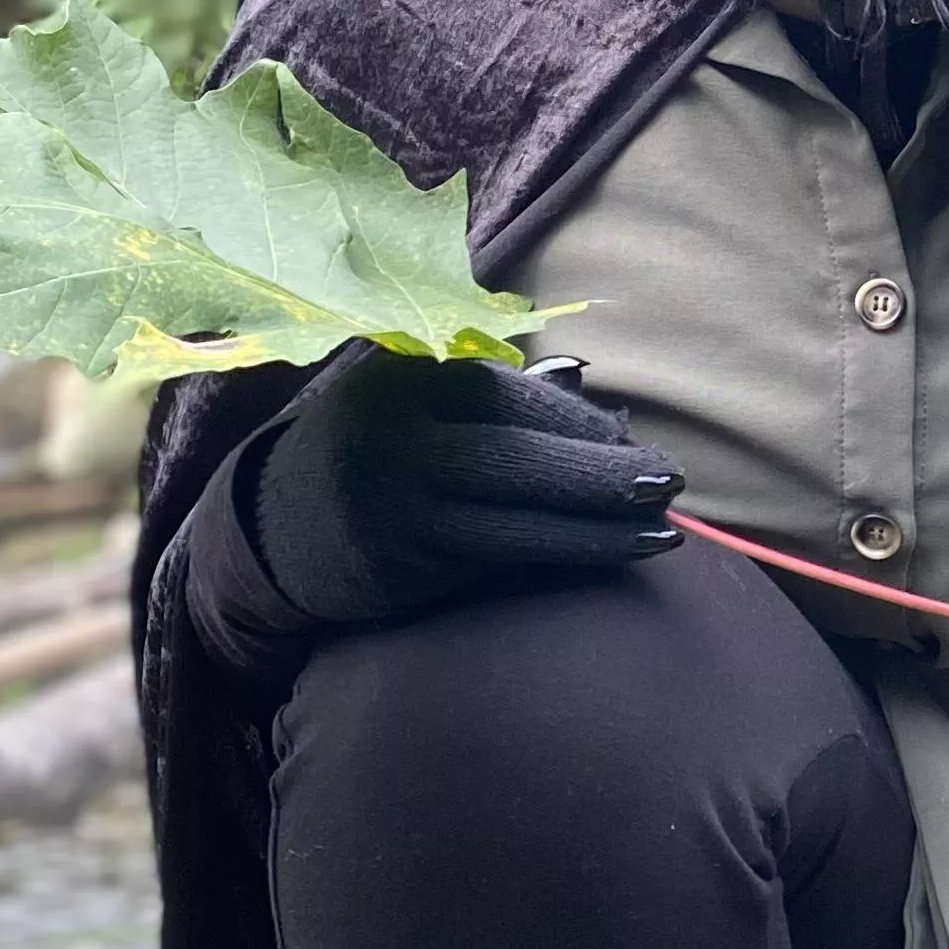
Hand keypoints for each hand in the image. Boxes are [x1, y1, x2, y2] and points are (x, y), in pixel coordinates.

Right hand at [242, 346, 681, 632]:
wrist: (279, 523)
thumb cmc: (381, 444)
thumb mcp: (419, 399)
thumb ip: (499, 395)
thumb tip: (606, 412)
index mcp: (402, 377)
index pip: (509, 397)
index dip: (579, 424)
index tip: (632, 439)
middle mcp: (392, 441)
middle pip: (515, 458)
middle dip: (598, 475)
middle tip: (669, 484)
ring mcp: (391, 511)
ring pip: (511, 523)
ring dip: (594, 532)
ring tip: (661, 535)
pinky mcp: (396, 572)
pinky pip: (491, 563)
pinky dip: (553, 558)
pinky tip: (600, 558)